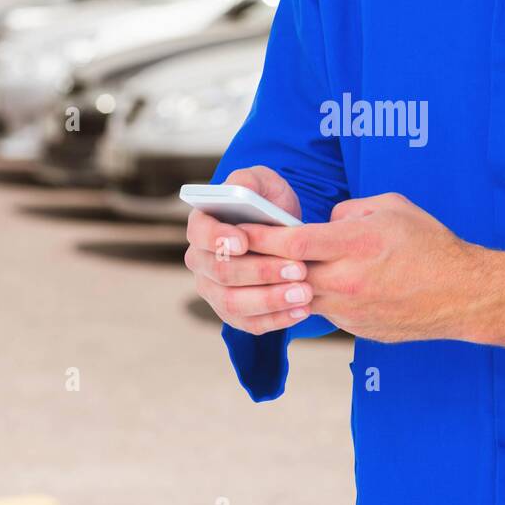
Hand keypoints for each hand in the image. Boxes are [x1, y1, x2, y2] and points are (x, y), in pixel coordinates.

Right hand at [184, 166, 314, 334]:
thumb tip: (235, 189)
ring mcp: (213, 290)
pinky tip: (301, 311)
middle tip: (298, 268)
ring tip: (305, 292)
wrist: (284, 232)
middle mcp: (201, 261)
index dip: (219, 239)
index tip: (245, 242)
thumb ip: (247, 181)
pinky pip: (249, 323)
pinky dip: (276, 320)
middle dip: (261, 272)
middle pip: (221, 273)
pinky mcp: (233, 313)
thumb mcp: (262, 183)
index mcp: (202, 226)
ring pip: (233, 303)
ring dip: (271, 300)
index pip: (200, 234)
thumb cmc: (268, 203)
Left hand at [242, 192, 504, 345]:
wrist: (464, 295)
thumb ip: (349, 211)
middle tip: (238, 250)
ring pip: (300, 296)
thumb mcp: (392, 207)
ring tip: (273, 268)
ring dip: (286, 283)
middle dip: (261, 261)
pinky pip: (324, 310)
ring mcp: (349, 309)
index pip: (292, 241)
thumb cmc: (431, 244)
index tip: (238, 228)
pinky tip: (317, 285)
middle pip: (287, 273)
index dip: (260, 235)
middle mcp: (347, 280)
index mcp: (355, 244)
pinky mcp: (355, 328)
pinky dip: (316, 297)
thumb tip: (323, 222)